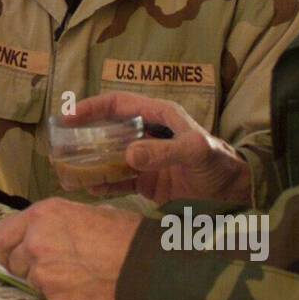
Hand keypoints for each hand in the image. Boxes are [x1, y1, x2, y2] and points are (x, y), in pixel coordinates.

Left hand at [0, 199, 139, 299]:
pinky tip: (78, 285)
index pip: (3, 233)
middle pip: (11, 259)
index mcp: (43, 214)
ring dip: (42, 279)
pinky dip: (56, 293)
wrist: (144, 264)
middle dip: (23, 264)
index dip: (9, 245)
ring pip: (28, 279)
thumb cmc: (123, 234)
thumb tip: (43, 233)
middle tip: (43, 266)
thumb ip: (55, 224)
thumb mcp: (85, 213)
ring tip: (70, 273)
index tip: (15, 251)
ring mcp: (42, 270)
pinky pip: (45, 295)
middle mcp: (36, 240)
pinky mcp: (53, 295)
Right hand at [62, 93, 250, 204]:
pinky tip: (88, 188)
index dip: (92, 107)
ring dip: (90, 162)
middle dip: (83, 136)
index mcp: (160, 116)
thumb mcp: (197, 152)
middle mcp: (149, 134)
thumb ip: (165, 151)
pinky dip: (103, 184)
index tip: (69, 116)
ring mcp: (146, 159)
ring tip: (67, 171)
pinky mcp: (148, 182)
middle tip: (59, 146)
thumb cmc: (221, 164)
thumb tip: (128, 154)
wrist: (238, 195)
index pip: (119, 104)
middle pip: (108, 129)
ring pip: (109, 156)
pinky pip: (119, 180)